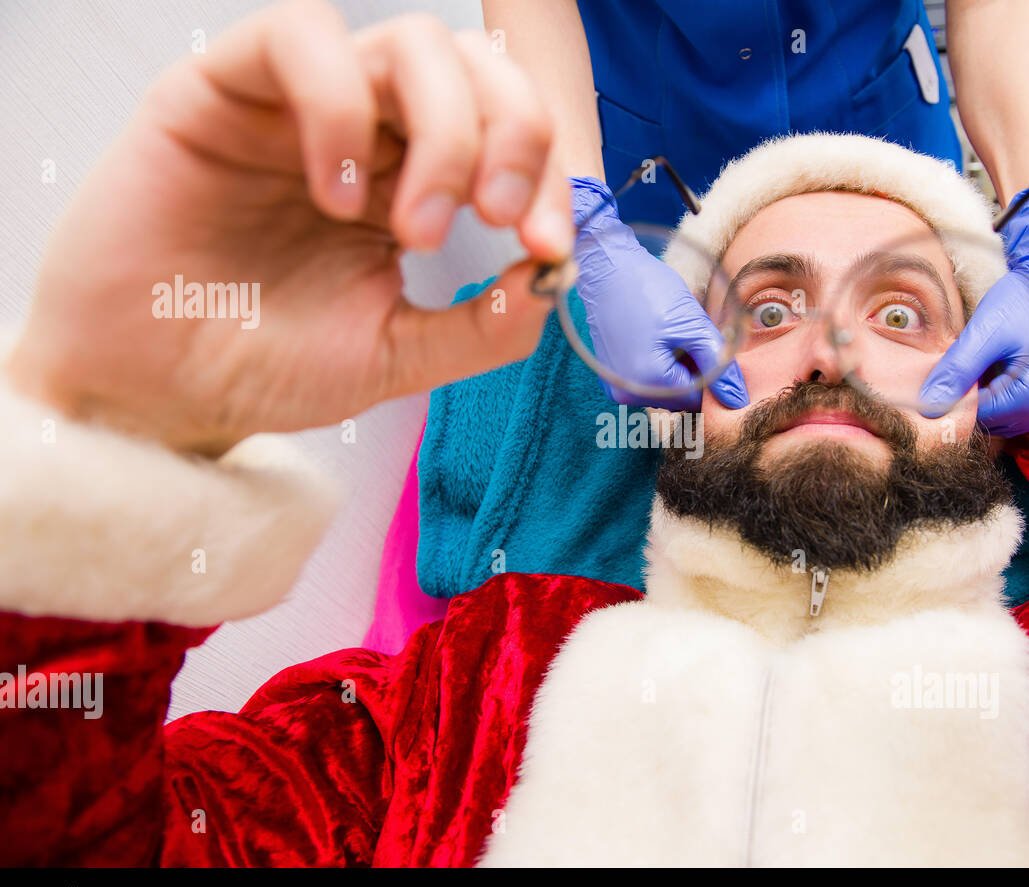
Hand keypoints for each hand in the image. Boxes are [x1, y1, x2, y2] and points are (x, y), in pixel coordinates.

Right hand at [5, 0, 572, 454]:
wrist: (154, 390)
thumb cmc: (265, 365)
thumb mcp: (395, 356)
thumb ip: (482, 326)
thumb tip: (558, 280)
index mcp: (416, 183)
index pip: (511, 137)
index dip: (549, 178)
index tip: (548, 245)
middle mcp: (371, 133)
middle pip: (477, 69)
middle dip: (514, 135)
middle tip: (497, 218)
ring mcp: (303, 106)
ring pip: (409, 43)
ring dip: (444, 130)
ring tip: (415, 228)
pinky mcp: (223, 88)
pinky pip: (300, 37)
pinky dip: (338, 107)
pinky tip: (336, 193)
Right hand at [571, 177, 748, 409]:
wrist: (607, 267)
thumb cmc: (648, 289)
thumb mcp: (692, 324)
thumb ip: (718, 364)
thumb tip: (738, 399)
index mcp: (648, 383)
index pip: (697, 399)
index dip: (712, 375)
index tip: (711, 345)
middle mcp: (627, 393)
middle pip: (679, 397)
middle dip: (692, 371)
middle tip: (690, 335)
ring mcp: (615, 386)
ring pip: (663, 390)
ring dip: (676, 368)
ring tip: (671, 334)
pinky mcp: (610, 377)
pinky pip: (645, 382)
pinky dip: (657, 365)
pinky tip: (655, 339)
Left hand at [919, 178, 1028, 436]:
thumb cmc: (1020, 301)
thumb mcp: (984, 333)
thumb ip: (956, 372)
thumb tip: (929, 410)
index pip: (977, 417)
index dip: (955, 396)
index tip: (947, 369)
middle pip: (988, 420)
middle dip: (970, 395)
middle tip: (970, 359)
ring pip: (996, 416)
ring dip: (982, 394)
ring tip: (985, 360)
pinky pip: (1009, 408)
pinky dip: (995, 392)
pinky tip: (995, 366)